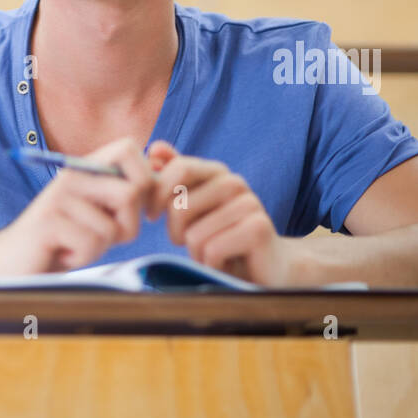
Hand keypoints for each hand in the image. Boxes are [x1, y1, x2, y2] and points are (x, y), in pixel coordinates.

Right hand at [0, 137, 158, 274]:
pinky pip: (91, 245)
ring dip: (100, 247)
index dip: (146, 179)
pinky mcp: (48, 223)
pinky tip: (62, 254)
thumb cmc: (64, 240)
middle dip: (127, 226)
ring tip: (75, 245)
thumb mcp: (97, 212)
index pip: (129, 147)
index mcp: (85, 167)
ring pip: (113, 226)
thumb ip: (122, 194)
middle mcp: (72, 175)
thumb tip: (162, 173)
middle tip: (103, 236)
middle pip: (131, 193)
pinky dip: (82, 258)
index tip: (141, 210)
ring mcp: (58, 197)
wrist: (10, 261)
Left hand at [144, 141, 301, 285]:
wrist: (266, 269)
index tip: (152, 214)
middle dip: (175, 232)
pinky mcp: (258, 229)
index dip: (155, 195)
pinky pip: (212, 250)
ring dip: (197, 254)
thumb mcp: (193, 207)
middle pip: (179, 205)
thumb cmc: (222, 237)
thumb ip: (173, 178)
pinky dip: (212, 265)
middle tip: (190, 242)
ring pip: (194, 235)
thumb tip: (155, 148)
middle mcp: (235, 182)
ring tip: (214, 254)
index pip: (177, 168)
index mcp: (217, 172)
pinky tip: (226, 265)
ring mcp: (250, 204)